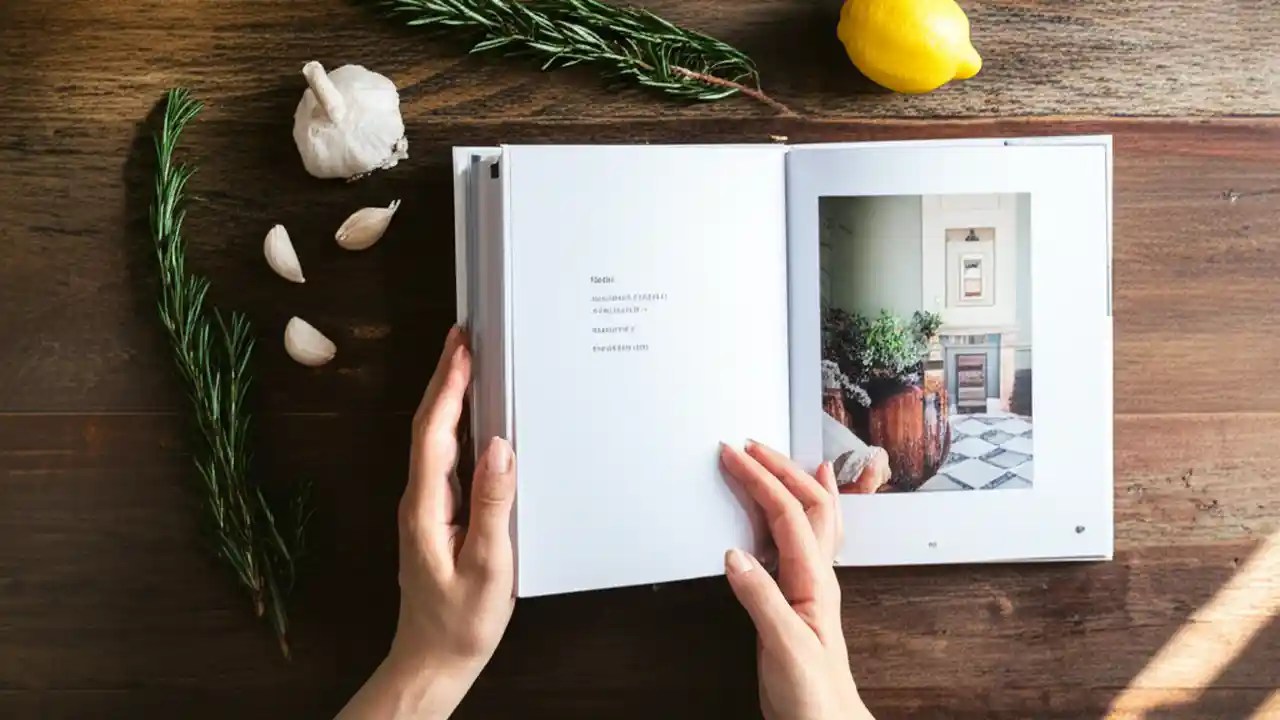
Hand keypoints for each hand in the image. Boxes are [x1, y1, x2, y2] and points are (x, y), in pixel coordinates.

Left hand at [337, 327, 516, 719]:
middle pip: (428, 426)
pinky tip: (477, 422)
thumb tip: (502, 448)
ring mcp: (425, 508)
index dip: (446, 387)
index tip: (461, 348)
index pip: (433, 433)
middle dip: (444, 378)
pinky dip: (459, 428)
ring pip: (435, 440)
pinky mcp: (437, 517)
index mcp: (426, 508)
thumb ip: (494, 506)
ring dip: (449, 399)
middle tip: (463, 338)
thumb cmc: (460, 623)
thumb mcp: (488, 567)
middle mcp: (419, 500)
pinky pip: (446, 460)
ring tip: (470, 365)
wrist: (432, 662)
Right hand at [720, 441, 874, 719]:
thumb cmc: (814, 696)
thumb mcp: (784, 646)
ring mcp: (811, 589)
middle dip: (781, 469)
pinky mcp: (798, 603)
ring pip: (812, 521)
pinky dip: (794, 519)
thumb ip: (761, 599)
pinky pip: (801, 545)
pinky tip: (787, 520)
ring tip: (784, 462)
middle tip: (751, 446)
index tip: (734, 455)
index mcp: (814, 582)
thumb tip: (734, 554)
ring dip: (795, 485)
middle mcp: (818, 578)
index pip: (788, 514)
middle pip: (809, 505)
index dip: (762, 479)